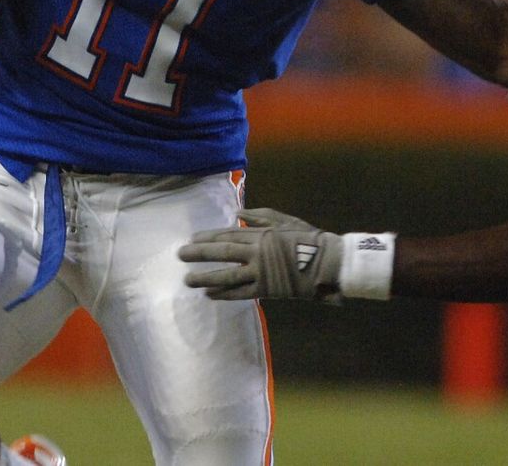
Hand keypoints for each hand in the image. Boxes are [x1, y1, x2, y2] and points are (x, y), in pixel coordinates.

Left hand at [179, 208, 343, 301]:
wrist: (327, 262)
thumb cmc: (307, 238)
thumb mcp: (285, 220)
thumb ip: (260, 216)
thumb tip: (237, 212)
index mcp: (261, 234)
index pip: (229, 234)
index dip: (209, 236)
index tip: (192, 238)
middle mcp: (257, 252)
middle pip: (223, 252)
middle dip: (200, 253)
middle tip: (180, 255)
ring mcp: (260, 272)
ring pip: (227, 275)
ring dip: (206, 276)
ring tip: (187, 279)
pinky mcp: (266, 289)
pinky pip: (240, 293)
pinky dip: (224, 293)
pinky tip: (209, 294)